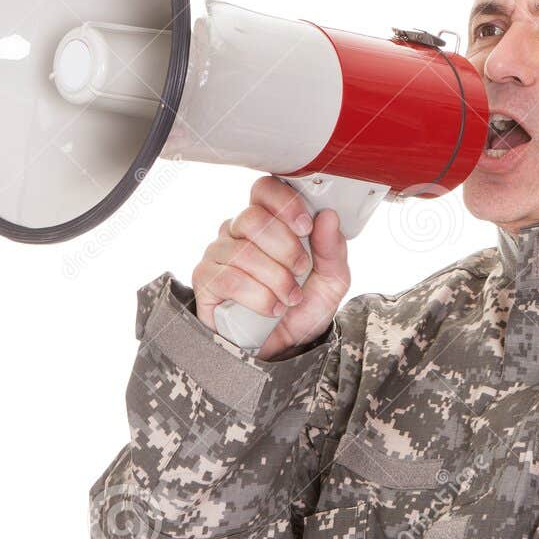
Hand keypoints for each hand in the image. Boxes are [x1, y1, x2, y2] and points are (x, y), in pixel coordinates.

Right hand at [192, 176, 350, 359]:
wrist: (286, 348)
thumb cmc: (304, 306)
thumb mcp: (332, 280)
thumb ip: (333, 249)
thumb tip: (329, 216)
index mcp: (270, 221)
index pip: (264, 189)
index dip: (284, 203)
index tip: (305, 227)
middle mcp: (238, 231)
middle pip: (252, 218)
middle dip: (285, 248)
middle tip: (301, 270)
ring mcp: (219, 254)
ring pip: (242, 251)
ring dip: (275, 278)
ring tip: (290, 297)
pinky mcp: (206, 281)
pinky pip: (228, 279)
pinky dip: (258, 296)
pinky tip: (272, 308)